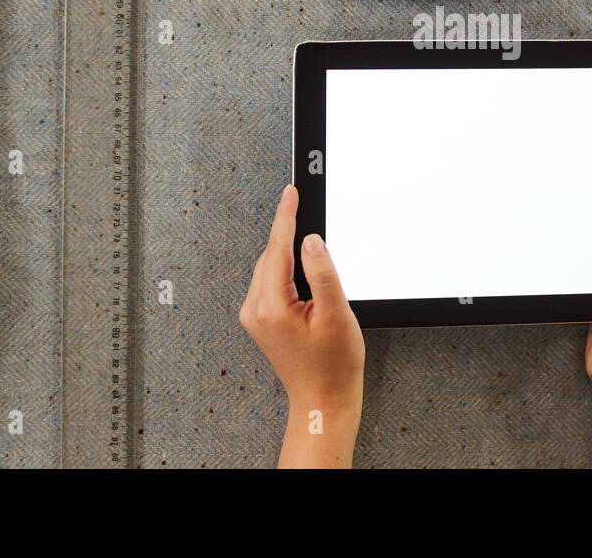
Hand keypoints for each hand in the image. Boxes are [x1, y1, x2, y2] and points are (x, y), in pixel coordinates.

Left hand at [239, 184, 363, 466]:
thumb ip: (323, 273)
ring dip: (286, 249)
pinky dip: (284, 266)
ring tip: (307, 236)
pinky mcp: (261, 320)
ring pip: (270, 266)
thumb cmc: (333, 365)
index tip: (291, 193)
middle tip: (302, 203)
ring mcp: (256, 316)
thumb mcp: (336, 314)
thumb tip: (310, 241)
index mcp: (272, 306)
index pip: (278, 248)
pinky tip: (300, 266)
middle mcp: (256, 310)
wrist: (323, 398)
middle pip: (271, 254)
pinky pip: (270, 281)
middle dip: (287, 230)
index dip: (286, 216)